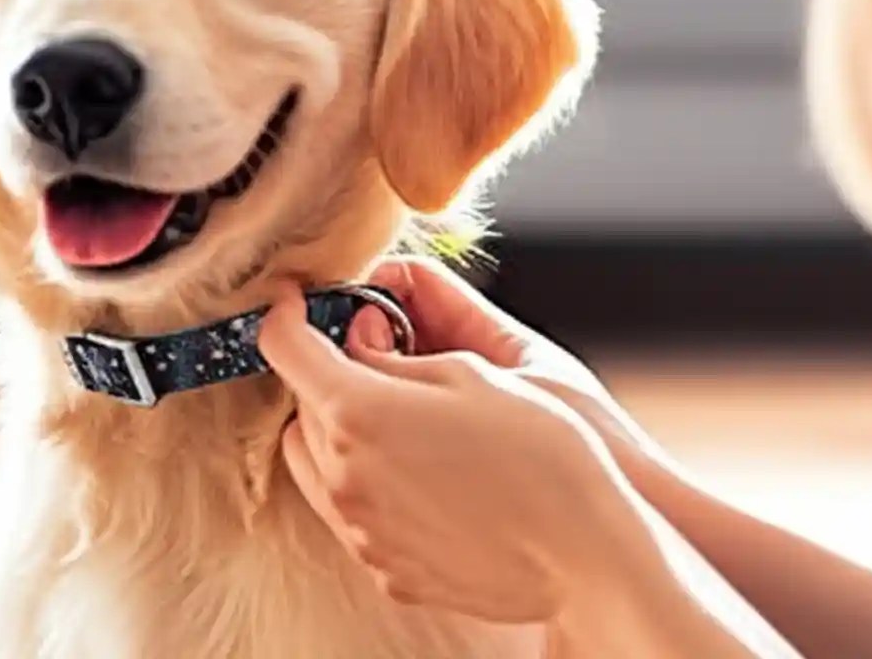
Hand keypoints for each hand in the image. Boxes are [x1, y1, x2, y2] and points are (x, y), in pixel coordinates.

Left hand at [257, 275, 667, 623]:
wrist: (586, 555)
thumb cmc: (542, 453)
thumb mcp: (469, 372)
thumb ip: (393, 353)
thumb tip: (356, 338)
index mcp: (357, 414)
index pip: (285, 346)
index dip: (287, 313)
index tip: (297, 302)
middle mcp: (343, 476)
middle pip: (299, 408)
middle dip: (326, 376)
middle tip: (378, 360)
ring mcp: (359, 530)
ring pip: (312, 464)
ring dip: (334, 431)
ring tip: (397, 421)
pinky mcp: (383, 568)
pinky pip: (348, 513)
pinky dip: (363, 483)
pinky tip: (419, 476)